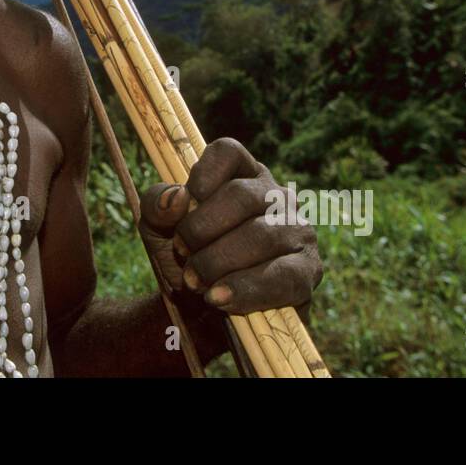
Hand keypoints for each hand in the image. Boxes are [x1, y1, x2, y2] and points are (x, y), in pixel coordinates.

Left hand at [138, 138, 321, 321]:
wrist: (204, 312)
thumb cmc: (187, 258)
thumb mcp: (159, 228)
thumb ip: (157, 205)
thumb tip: (177, 197)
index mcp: (243, 174)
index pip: (228, 152)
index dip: (201, 176)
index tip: (183, 208)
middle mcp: (277, 195)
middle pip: (241, 195)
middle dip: (201, 229)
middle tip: (182, 254)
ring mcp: (298, 230)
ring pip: (260, 235)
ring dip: (217, 262)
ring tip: (195, 282)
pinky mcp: (307, 270)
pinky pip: (282, 276)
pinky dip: (245, 289)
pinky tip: (219, 298)